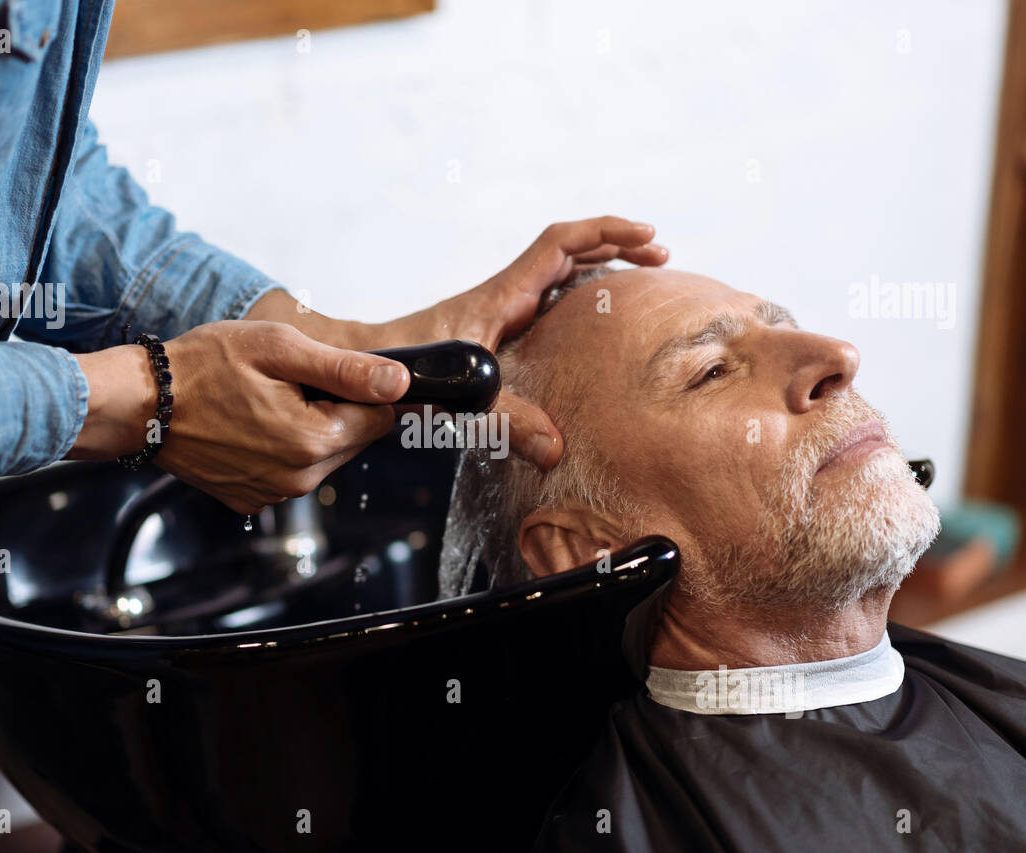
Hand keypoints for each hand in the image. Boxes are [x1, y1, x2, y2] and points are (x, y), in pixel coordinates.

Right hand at [69, 320, 408, 513]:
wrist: (141, 404)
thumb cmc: (202, 368)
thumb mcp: (279, 349)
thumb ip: (347, 369)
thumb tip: (399, 382)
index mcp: (314, 441)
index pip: (379, 416)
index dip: (357, 388)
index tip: (322, 373)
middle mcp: (299, 479)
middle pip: (353, 439)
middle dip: (332, 410)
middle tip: (284, 384)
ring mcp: (274, 495)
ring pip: (323, 457)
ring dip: (306, 430)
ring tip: (262, 402)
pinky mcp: (251, 500)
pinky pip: (289, 473)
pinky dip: (279, 450)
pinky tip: (248, 427)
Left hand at [383, 216, 667, 467]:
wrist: (365, 372)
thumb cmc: (403, 373)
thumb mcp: (460, 395)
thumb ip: (506, 420)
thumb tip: (554, 448)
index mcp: (501, 296)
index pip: (560, 243)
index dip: (605, 232)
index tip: (645, 236)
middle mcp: (504, 296)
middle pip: (569, 250)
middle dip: (617, 245)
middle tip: (660, 257)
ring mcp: (499, 311)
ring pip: (559, 272)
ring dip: (600, 266)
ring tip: (641, 278)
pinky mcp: (494, 332)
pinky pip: (547, 300)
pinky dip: (578, 297)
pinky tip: (594, 323)